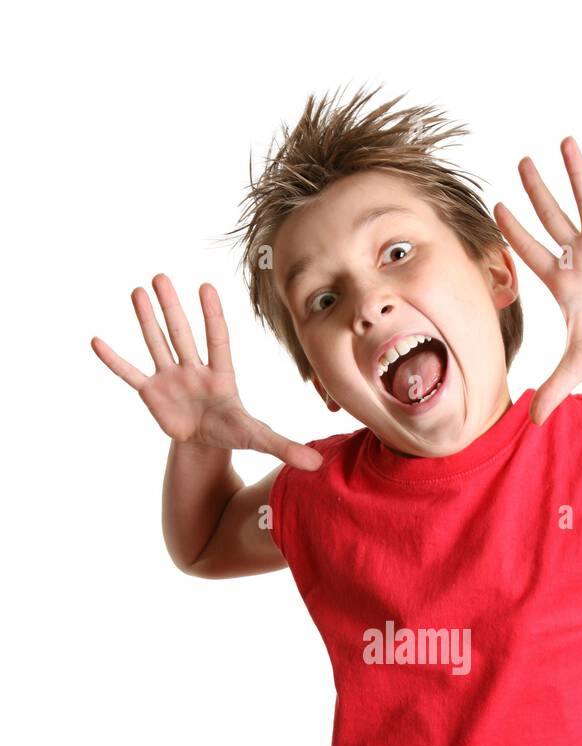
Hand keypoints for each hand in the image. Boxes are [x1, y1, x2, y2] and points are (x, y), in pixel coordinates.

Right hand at [91, 274, 322, 469]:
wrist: (206, 442)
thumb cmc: (233, 430)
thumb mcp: (259, 439)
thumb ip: (286, 447)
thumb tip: (318, 466)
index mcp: (221, 374)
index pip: (217, 340)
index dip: (211, 316)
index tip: (205, 287)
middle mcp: (193, 369)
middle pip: (182, 335)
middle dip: (172, 309)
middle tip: (160, 277)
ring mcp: (171, 378)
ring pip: (157, 344)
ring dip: (146, 320)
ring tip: (138, 291)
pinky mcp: (152, 394)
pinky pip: (131, 375)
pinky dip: (115, 361)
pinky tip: (98, 341)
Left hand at [494, 138, 581, 422]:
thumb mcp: (579, 365)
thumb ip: (554, 389)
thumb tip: (532, 424)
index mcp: (562, 280)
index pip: (530, 250)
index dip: (513, 231)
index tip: (495, 207)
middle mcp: (581, 254)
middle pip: (552, 216)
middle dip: (535, 190)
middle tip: (520, 161)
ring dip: (575, 172)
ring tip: (564, 140)